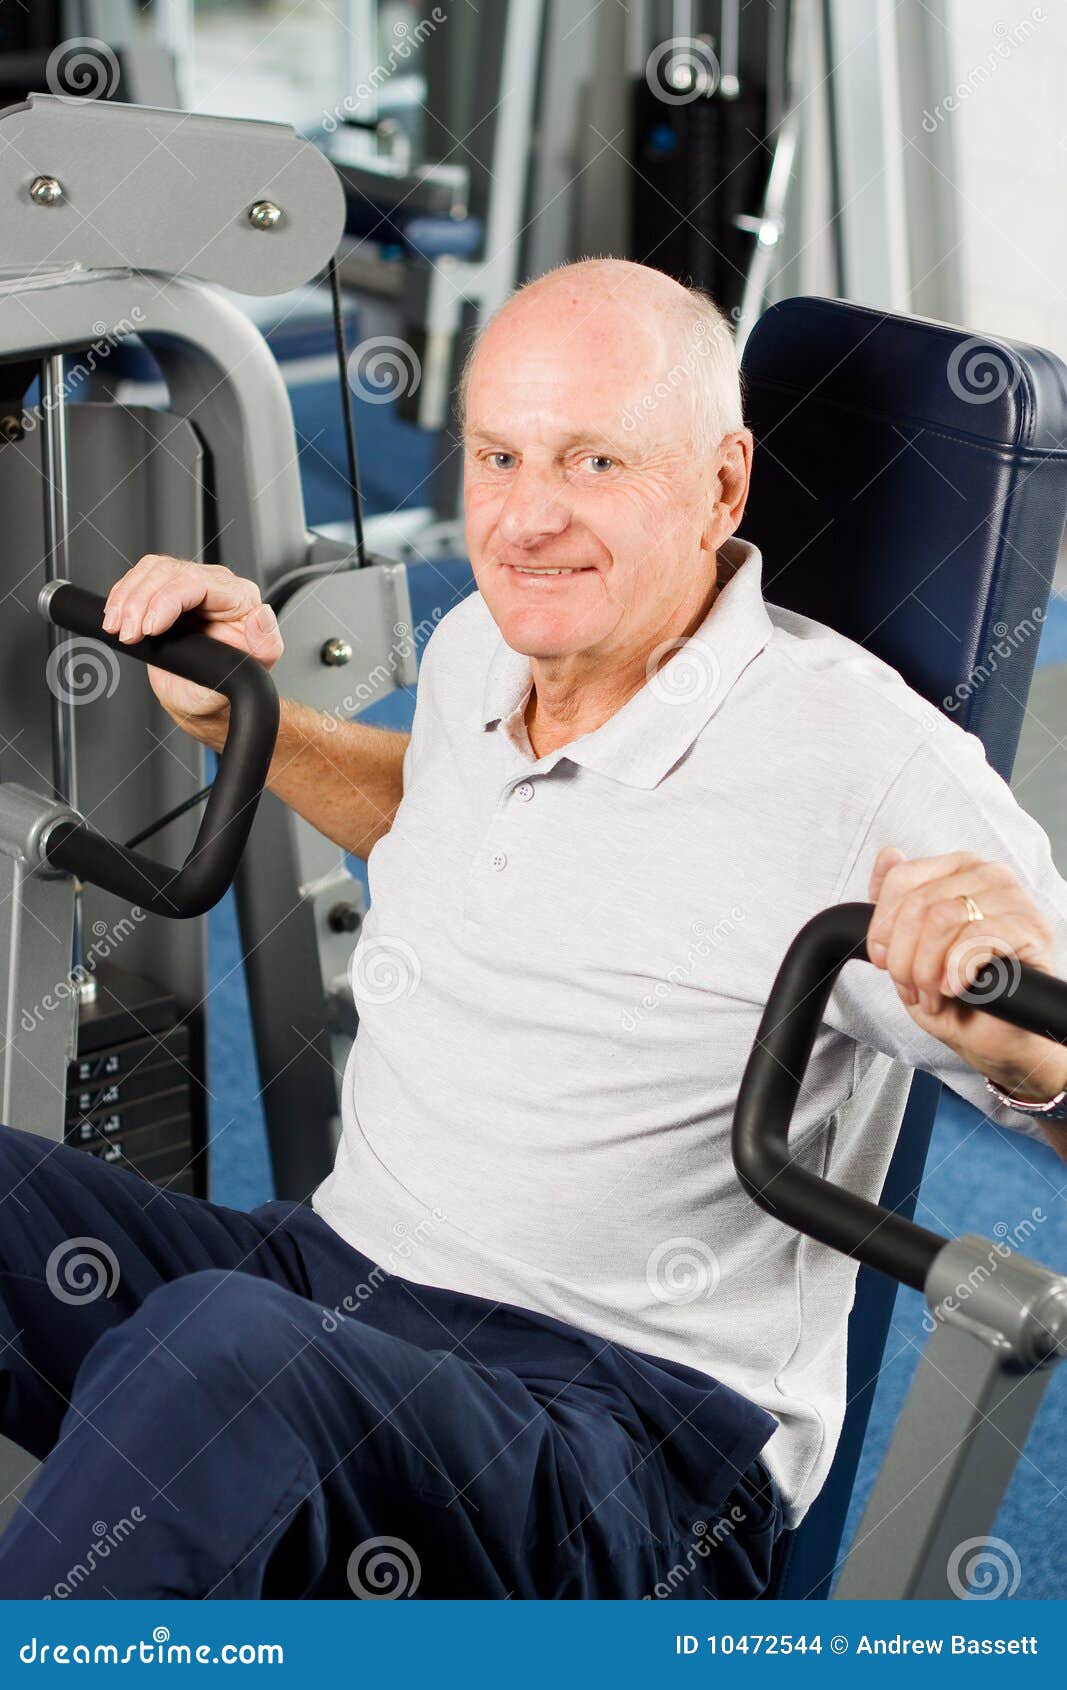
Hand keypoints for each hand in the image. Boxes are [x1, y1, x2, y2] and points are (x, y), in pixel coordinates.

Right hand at [102, 556, 282, 730]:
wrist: (203, 699)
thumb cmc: (226, 687)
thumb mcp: (250, 674)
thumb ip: (266, 644)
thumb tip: (263, 614)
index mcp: (240, 599)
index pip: (198, 584)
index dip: (168, 600)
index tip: (151, 627)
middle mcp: (216, 586)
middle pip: (169, 572)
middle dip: (140, 601)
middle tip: (128, 632)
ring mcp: (189, 586)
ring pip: (151, 571)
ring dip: (126, 597)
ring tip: (117, 627)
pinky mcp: (165, 592)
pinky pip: (139, 578)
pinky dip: (121, 596)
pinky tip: (114, 616)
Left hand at [866, 846, 1066, 1103]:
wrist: (998, 1039)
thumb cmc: (960, 995)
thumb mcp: (911, 947)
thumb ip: (895, 900)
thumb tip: (888, 854)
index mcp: (959, 871)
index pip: (902, 877)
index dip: (883, 925)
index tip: (883, 960)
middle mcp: (988, 876)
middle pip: (919, 902)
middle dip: (904, 957)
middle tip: (913, 989)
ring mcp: (1014, 900)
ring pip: (943, 918)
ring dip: (928, 967)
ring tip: (934, 993)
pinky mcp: (1031, 930)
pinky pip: (976, 937)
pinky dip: (956, 969)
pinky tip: (956, 988)